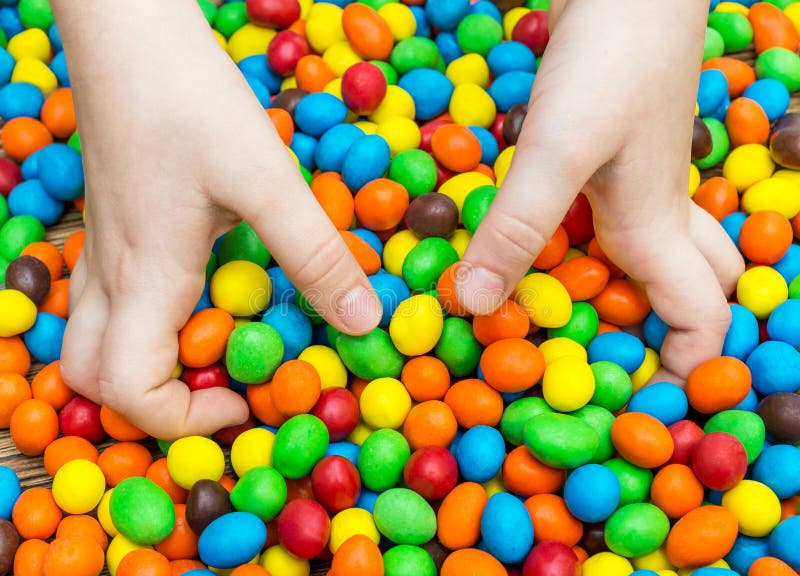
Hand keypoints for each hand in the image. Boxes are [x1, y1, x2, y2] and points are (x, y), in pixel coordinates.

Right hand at [54, 0, 380, 439]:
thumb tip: (363, 322)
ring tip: (219, 346)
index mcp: (145, 279)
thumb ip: (314, 255)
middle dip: (152, 402)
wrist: (129, 31)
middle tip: (221, 385)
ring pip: (95, 338)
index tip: (242, 403)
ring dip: (149, 362)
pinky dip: (149, 320)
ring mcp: (102, 247)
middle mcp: (111, 274)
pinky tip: (205, 289)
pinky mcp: (111, 222)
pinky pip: (110, 298)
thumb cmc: (188, 100)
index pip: (128, 390)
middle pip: (92, 376)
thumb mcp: (267, 182)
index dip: (182, 421)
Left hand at [457, 0, 742, 378]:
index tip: (642, 407)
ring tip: (570, 318)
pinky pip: (615, 214)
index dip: (687, 371)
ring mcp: (637, 178)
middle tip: (609, 364)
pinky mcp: (611, 149)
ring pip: (656, 252)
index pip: (704, 320)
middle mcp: (654, 211)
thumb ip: (518, 226)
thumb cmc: (613, 60)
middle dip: (666, 335)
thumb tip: (475, 307)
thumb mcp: (558, 150)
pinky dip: (592, 242)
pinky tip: (546, 241)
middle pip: (691, 289)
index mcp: (653, 229)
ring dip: (628, 289)